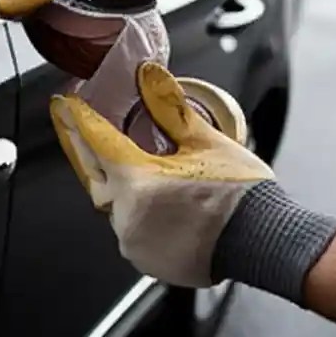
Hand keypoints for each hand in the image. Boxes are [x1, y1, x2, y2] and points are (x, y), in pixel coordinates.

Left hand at [49, 61, 272, 287]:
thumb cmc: (243, 197)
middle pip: (94, 175)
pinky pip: (129, 230)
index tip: (66, 105)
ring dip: (115, 184)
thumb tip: (149, 77)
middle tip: (75, 129)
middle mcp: (127, 215)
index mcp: (137, 182)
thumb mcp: (208, 142)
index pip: (97, 142)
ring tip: (123, 164)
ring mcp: (134, 242)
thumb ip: (170, 109)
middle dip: (84, 151)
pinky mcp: (146, 260)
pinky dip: (134, 212)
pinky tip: (147, 200)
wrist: (269, 243)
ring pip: (112, 205)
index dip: (79, 120)